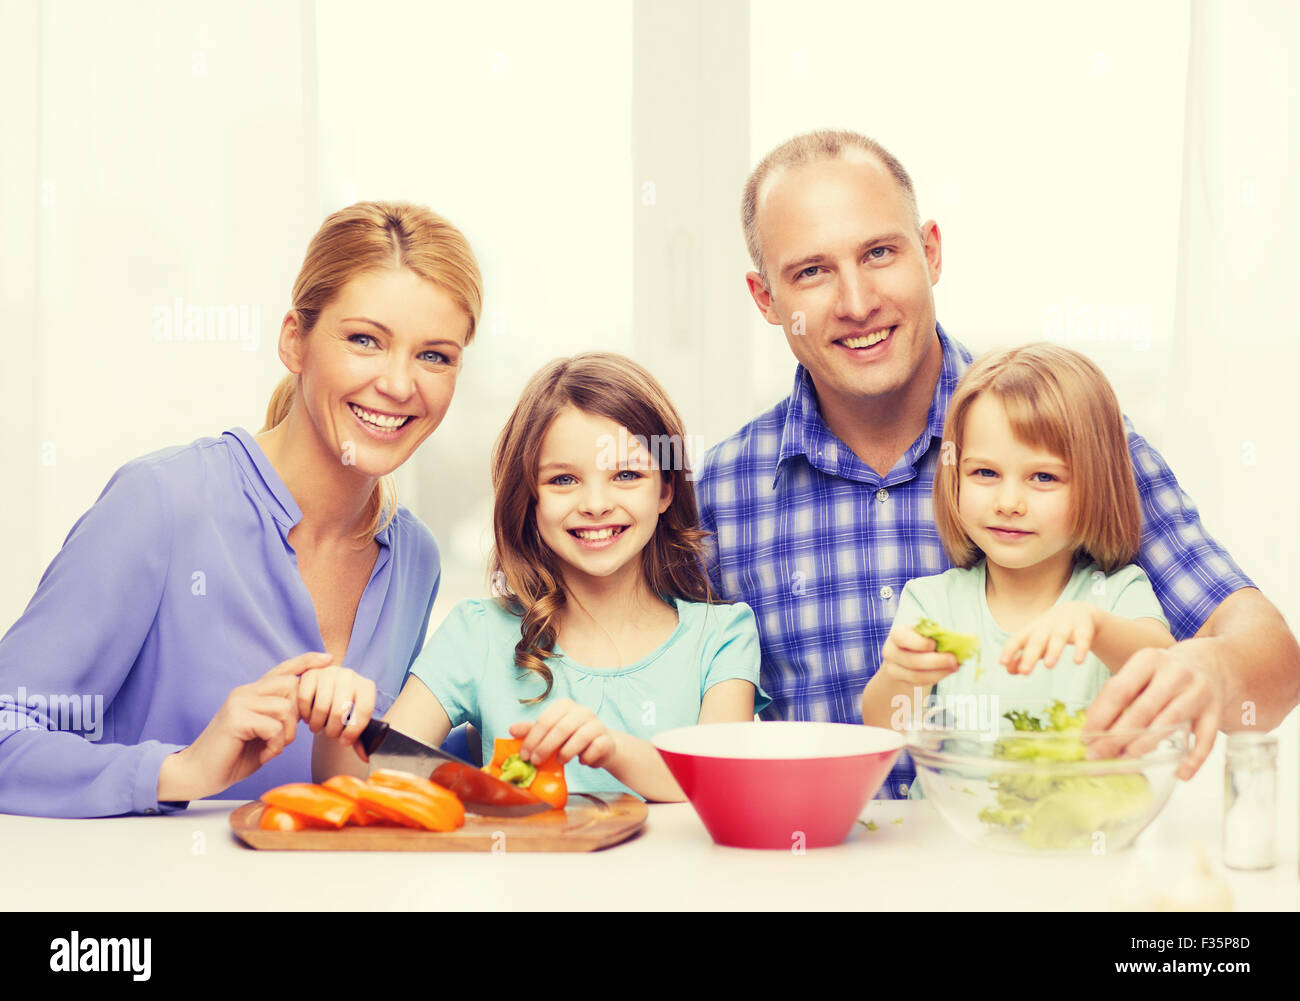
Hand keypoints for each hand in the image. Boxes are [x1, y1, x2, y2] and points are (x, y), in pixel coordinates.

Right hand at [160, 651, 330, 801]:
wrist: (198, 774)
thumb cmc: (233, 756)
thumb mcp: (262, 733)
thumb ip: (279, 718)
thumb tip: (306, 710)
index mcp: (252, 693)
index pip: (283, 669)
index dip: (306, 662)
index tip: (328, 658)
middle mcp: (245, 692)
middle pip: (291, 686)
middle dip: (298, 715)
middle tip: (285, 739)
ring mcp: (239, 703)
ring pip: (286, 708)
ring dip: (286, 735)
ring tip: (273, 749)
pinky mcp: (236, 718)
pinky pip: (274, 727)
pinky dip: (275, 746)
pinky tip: (264, 756)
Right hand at [297, 664, 375, 762]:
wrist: (329, 689)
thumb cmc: (344, 710)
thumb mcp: (355, 721)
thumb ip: (359, 739)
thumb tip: (367, 757)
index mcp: (366, 687)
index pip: (363, 712)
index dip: (353, 732)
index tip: (344, 742)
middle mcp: (350, 676)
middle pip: (340, 711)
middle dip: (333, 730)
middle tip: (330, 734)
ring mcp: (329, 672)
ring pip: (321, 706)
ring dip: (318, 724)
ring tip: (319, 728)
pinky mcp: (311, 674)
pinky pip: (305, 699)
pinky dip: (305, 714)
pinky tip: (309, 717)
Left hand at [509, 698, 617, 768]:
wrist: (601, 746)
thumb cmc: (571, 738)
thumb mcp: (550, 733)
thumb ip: (532, 730)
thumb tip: (511, 729)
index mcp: (565, 706)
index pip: (545, 720)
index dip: (532, 738)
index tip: (524, 755)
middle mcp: (582, 711)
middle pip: (561, 728)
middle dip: (545, 747)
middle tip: (535, 761)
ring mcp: (597, 724)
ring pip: (580, 737)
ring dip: (565, 753)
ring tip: (559, 761)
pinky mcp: (607, 739)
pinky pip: (595, 749)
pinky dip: (585, 758)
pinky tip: (581, 761)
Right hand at [878, 622, 960, 686]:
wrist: (903, 658)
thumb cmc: (919, 640)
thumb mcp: (924, 634)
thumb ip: (936, 635)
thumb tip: (960, 640)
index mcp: (897, 634)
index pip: (902, 638)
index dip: (919, 643)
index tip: (935, 645)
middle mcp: (890, 651)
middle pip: (912, 660)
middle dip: (936, 661)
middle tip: (954, 660)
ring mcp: (893, 668)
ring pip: (916, 675)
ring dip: (939, 672)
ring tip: (955, 667)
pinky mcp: (900, 681)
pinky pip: (920, 683)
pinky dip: (936, 677)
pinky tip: (947, 671)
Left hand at [999, 602, 1096, 674]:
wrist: (1078, 611)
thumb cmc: (1050, 631)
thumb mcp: (1036, 642)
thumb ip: (1022, 656)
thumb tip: (1009, 670)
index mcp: (1032, 630)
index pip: (1017, 639)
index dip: (1010, 650)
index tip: (1002, 663)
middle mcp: (1047, 626)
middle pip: (1037, 641)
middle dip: (1030, 656)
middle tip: (1024, 671)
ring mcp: (1065, 626)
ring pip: (1058, 638)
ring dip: (1053, 651)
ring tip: (1048, 665)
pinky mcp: (1084, 628)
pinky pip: (1082, 638)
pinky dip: (1080, 649)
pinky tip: (1078, 661)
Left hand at [1084, 642, 1222, 779]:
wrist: (1210, 664)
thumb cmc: (1162, 674)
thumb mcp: (1139, 672)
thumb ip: (1117, 694)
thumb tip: (1091, 728)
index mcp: (1148, 660)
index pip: (1119, 690)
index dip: (1100, 716)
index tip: (1086, 737)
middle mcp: (1175, 673)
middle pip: (1143, 709)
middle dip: (1117, 736)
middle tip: (1098, 754)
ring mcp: (1198, 692)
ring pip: (1170, 723)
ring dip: (1145, 745)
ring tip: (1126, 761)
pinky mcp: (1215, 711)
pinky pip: (1206, 739)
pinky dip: (1193, 759)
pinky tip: (1180, 773)